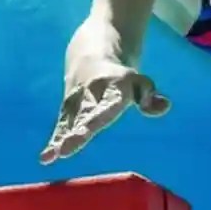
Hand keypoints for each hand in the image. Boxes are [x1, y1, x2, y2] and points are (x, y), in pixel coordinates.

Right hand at [39, 65, 169, 164]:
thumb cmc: (121, 77)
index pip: (109, 102)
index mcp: (113, 85)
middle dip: (78, 131)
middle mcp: (92, 92)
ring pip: (70, 120)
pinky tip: (45, 158)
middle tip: (67, 148)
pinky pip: (61, 126)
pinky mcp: (66, 107)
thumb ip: (149, 96)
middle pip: (85, 114)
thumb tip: (165, 105)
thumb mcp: (140, 82)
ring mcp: (77, 99)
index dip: (100, 115)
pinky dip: (54, 140)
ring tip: (53, 155)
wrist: (90, 51)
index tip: (89, 129)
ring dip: (62, 138)